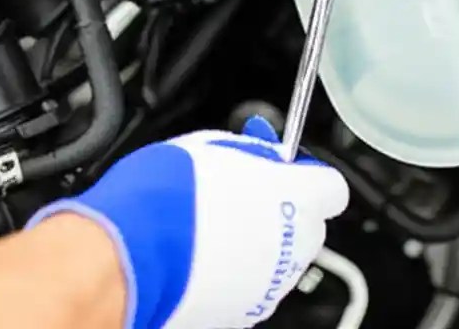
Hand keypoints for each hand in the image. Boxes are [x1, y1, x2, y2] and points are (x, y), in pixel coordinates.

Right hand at [26, 117, 348, 328]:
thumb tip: (266, 151)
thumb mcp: (215, 146)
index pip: (332, 187)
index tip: (282, 172)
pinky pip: (253, 287)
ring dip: (259, 245)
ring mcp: (272, 283)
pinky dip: (237, 276)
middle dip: (282, 212)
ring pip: (281, 259)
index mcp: (299, 197)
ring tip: (211, 231)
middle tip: (241, 197)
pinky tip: (203, 262)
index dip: (305, 178)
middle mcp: (296, 244)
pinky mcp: (246, 313)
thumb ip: (254, 152)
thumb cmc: (165, 195)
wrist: (127, 255)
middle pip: (308, 226)